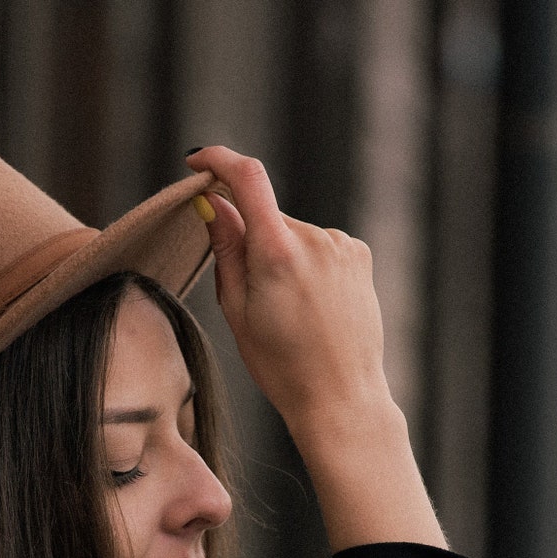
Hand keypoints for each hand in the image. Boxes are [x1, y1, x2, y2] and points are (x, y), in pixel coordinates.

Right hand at [186, 146, 446, 551]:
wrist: (340, 397)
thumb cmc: (282, 366)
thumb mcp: (238, 313)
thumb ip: (226, 251)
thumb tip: (213, 205)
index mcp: (278, 254)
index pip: (247, 178)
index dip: (218, 160)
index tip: (198, 161)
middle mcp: (315, 239)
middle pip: (267, 216)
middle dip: (251, 240)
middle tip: (251, 294)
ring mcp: (342, 245)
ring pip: (292, 233)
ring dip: (280, 256)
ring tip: (288, 311)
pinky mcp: (358, 254)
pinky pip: (318, 245)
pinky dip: (306, 265)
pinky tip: (312, 306)